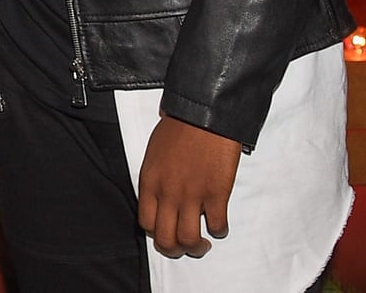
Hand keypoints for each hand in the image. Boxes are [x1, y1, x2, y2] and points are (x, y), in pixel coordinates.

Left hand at [137, 115, 242, 256]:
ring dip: (198, 246)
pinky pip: (218, 226)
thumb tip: (161, 195)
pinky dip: (220, 230)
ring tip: (204, 240)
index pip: (145, 223)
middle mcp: (167, 193)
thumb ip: (156, 177)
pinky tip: (220, 222)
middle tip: (186, 245)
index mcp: (149, 182)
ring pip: (189, 240)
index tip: (167, 230)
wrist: (204, 116)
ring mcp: (192, 195)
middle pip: (165, 239)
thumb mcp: (154, 153)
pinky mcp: (216, 194)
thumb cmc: (178, 128)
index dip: (157, 233)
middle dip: (176, 249)